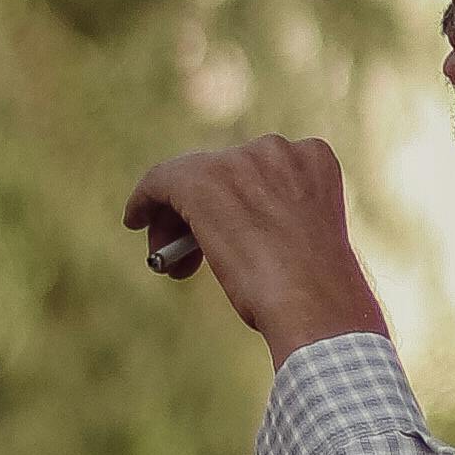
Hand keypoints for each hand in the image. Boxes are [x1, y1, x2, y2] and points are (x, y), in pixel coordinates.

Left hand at [121, 137, 383, 361]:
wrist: (314, 304)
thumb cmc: (318, 294)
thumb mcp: (307, 245)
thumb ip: (281, 223)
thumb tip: (246, 239)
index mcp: (313, 158)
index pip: (258, 171)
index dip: (237, 201)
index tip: (224, 227)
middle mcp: (276, 149)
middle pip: (223, 172)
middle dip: (206, 212)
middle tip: (195, 255)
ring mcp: (239, 161)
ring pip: (193, 179)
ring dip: (179, 219)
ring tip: (173, 262)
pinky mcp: (201, 180)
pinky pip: (163, 180)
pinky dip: (146, 199)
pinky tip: (136, 218)